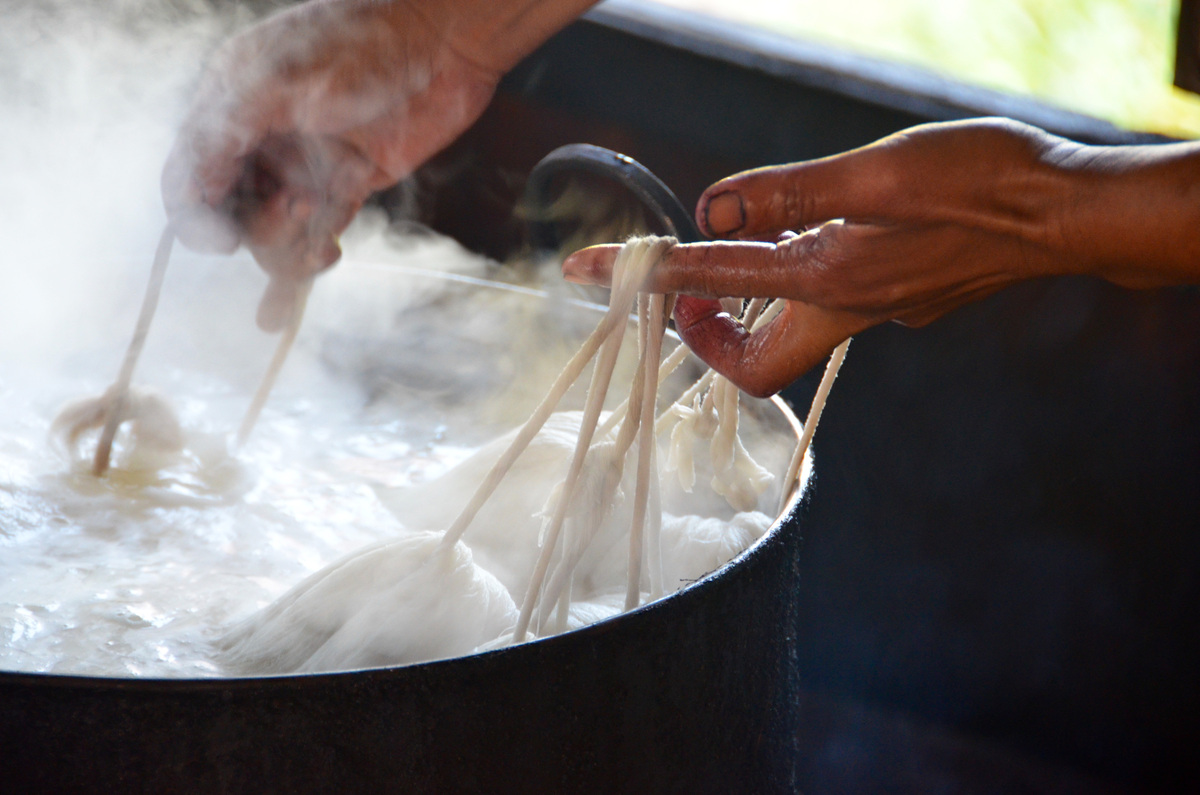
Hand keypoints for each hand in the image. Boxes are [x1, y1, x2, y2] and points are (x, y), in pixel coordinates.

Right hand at [162, 0, 504, 329]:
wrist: (440, 44)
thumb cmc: (358, 42)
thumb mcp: (278, 79)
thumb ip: (228, 131)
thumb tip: (195, 190)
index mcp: (228, 105)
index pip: (188, 176)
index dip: (196, 217)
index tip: (223, 242)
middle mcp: (260, 140)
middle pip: (232, 214)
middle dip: (260, 226)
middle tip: (299, 206)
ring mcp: (303, 164)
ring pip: (273, 232)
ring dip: (289, 247)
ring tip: (322, 234)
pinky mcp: (346, 185)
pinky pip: (316, 234)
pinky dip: (311, 259)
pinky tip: (318, 268)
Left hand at [564, 118, 1199, 395]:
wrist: (1065, 215)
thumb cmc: (984, 184)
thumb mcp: (878, 173)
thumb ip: (789, 194)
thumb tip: (710, 208)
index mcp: (829, 281)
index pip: (711, 281)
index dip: (644, 274)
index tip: (585, 270)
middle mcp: (845, 311)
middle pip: (749, 363)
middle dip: (700, 331)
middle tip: (685, 284)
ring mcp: (874, 313)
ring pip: (785, 337)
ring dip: (744, 307)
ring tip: (729, 256)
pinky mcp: (897, 300)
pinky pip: (822, 310)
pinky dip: (790, 286)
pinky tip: (804, 241)